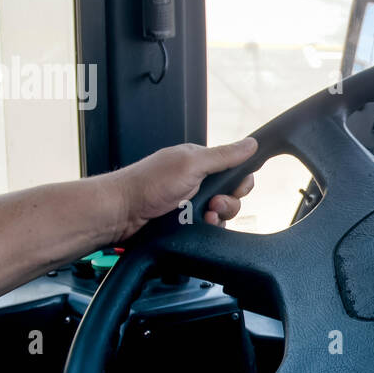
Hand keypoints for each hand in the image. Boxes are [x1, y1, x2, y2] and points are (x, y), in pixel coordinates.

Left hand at [107, 138, 257, 240]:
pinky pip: (209, 228)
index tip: (235, 189)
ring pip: (221, 214)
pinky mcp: (185, 221)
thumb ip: (223, 156)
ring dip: (217, 217)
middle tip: (212, 205)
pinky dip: (207, 228)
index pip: (234, 170)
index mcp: (199, 161)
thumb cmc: (148, 184)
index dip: (239, 182)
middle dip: (227, 203)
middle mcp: (197, 181)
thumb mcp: (191, 164)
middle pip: (231, 195)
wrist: (122, 213)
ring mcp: (191, 202)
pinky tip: (197, 226)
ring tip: (203, 217)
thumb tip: (251, 144)